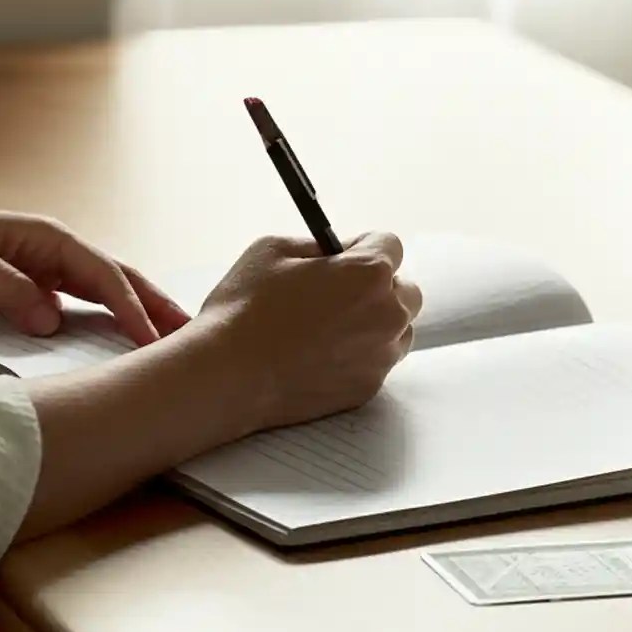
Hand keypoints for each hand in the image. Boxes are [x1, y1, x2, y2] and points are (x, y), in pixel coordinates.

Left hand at [0, 170, 188, 344]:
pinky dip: (100, 332)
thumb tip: (49, 321)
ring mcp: (39, 279)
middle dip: (158, 307)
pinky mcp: (21, 301)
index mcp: (45, 238)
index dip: (134, 308)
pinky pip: (73, 317)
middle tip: (195, 334)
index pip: (105, 275)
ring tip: (168, 345)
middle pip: (118, 283)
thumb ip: (4, 285)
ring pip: (102, 300)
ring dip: (135, 319)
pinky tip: (113, 352)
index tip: (157, 338)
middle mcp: (50, 258)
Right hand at [198, 232, 422, 430]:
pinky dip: (360, 354)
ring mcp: (382, 355)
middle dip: (378, 285)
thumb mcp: (273, 250)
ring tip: (329, 327)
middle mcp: (388, 313)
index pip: (390, 244)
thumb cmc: (244, 310)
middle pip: (404, 289)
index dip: (361, 246)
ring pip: (397, 328)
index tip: (342, 257)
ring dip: (375, 321)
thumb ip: (317, 245)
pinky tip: (322, 354)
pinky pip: (378, 360)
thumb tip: (334, 252)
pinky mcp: (369, 386)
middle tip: (337, 293)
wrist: (228, 377)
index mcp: (370, 272)